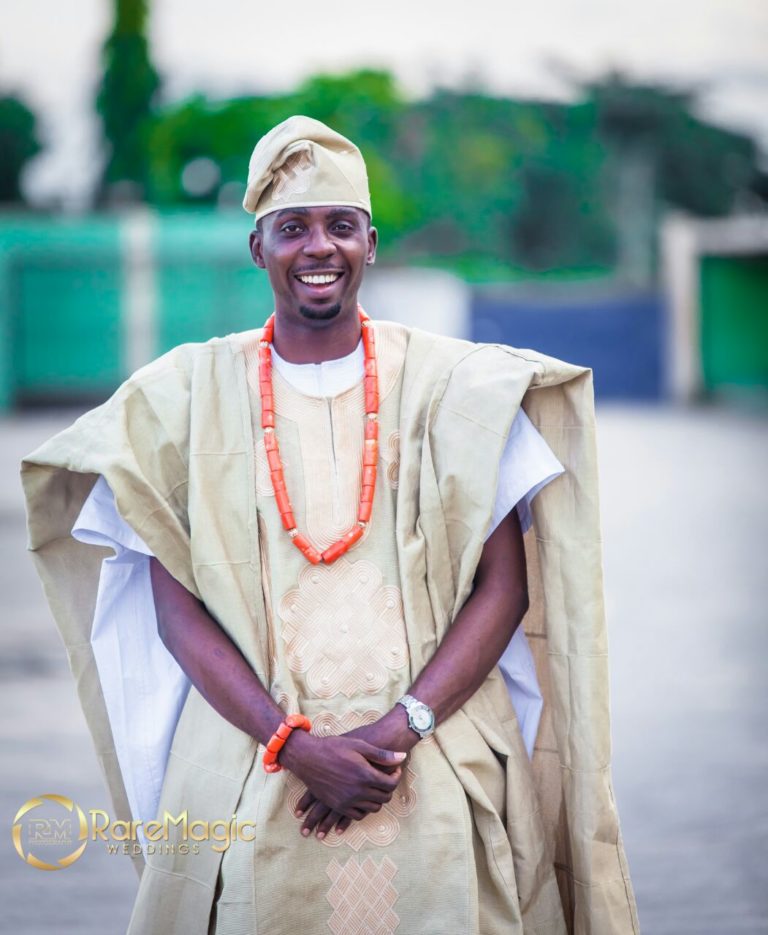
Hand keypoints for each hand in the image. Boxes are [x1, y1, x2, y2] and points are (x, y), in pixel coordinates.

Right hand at [280, 731, 405, 835]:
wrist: (308, 757)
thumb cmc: (334, 747)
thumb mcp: (359, 746)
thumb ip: (382, 755)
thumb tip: (402, 757)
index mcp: (365, 774)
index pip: (391, 784)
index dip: (396, 777)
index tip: (394, 770)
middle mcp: (358, 791)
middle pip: (384, 798)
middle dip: (389, 789)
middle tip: (387, 779)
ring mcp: (347, 800)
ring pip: (373, 808)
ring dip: (378, 799)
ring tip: (375, 788)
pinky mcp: (337, 806)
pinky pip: (358, 815)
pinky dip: (364, 809)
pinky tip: (363, 798)